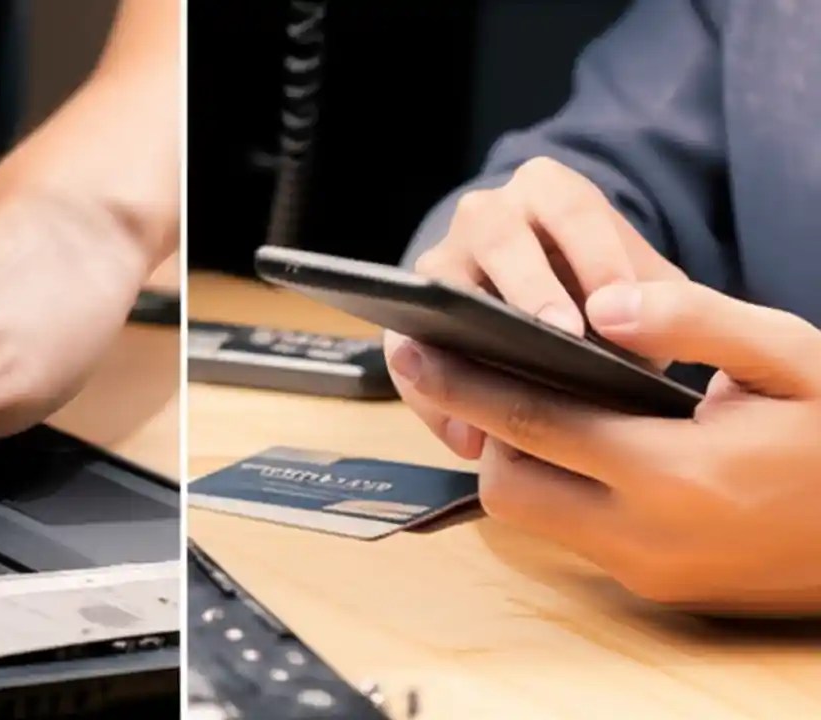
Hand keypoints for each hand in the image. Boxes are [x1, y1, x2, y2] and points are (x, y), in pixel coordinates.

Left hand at [387, 279, 820, 613]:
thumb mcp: (790, 354)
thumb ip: (692, 318)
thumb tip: (601, 303)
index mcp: (676, 471)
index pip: (533, 424)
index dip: (464, 384)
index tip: (415, 352)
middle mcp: (647, 535)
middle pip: (508, 487)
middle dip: (487, 430)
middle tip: (497, 376)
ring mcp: (649, 571)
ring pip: (534, 519)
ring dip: (525, 463)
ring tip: (551, 406)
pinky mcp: (657, 589)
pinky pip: (576, 536)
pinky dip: (565, 492)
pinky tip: (593, 449)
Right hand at [392, 157, 685, 458]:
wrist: (555, 294)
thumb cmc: (605, 289)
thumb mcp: (645, 284)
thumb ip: (661, 307)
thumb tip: (646, 349)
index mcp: (548, 191)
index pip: (573, 211)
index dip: (598, 258)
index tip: (619, 310)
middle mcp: (486, 214)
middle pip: (501, 238)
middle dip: (532, 290)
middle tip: (563, 338)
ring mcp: (442, 259)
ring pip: (442, 289)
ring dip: (470, 348)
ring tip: (501, 410)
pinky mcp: (411, 313)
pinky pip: (409, 353)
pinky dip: (436, 401)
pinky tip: (470, 442)